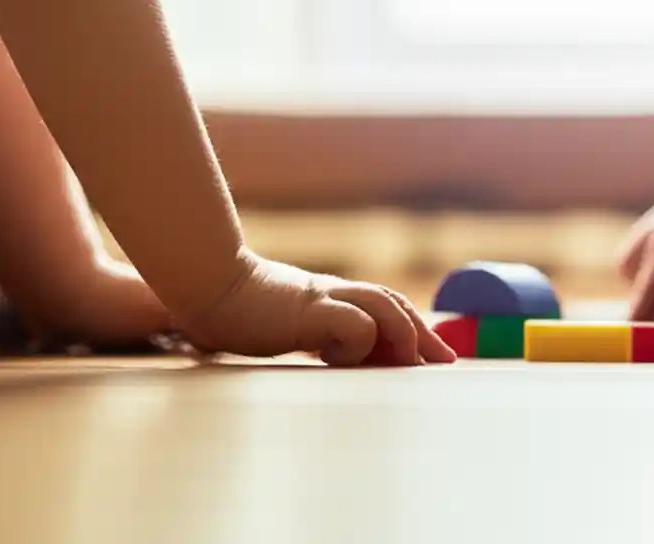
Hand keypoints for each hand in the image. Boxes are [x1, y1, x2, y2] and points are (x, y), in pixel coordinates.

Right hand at [175, 250, 456, 365]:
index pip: (386, 305)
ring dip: (405, 335)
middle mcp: (335, 293)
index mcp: (333, 297)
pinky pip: (355, 323)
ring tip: (411, 364)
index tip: (435, 355)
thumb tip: (346, 357)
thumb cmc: (242, 314)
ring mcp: (324, 297)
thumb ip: (318, 334)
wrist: (209, 289)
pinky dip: (360, 344)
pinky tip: (340, 360)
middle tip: (444, 361)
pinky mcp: (310, 309)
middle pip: (395, 303)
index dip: (414, 327)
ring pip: (385, 306)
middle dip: (423, 333)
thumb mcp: (291, 325)